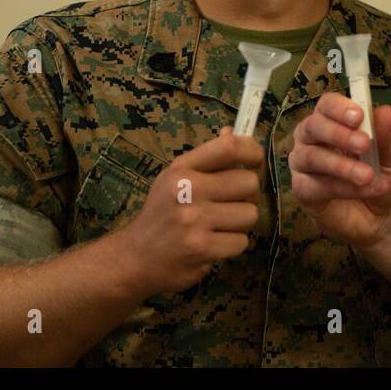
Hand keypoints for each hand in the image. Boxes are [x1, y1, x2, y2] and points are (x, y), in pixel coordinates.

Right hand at [114, 126, 261, 295]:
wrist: (134, 257)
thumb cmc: (162, 213)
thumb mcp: (176, 178)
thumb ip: (207, 158)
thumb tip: (234, 132)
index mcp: (182, 168)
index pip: (229, 147)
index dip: (253, 151)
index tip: (255, 161)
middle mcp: (187, 190)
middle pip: (249, 182)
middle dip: (248, 195)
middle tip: (230, 203)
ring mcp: (194, 220)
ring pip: (250, 214)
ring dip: (240, 223)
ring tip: (218, 225)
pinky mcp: (201, 248)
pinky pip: (241, 242)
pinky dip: (232, 245)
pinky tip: (213, 244)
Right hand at [289, 92, 390, 248]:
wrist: (383, 211)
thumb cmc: (382, 172)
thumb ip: (386, 134)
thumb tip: (386, 111)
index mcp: (332, 120)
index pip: (327, 104)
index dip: (339, 107)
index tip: (358, 115)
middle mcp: (311, 138)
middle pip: (313, 126)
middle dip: (338, 134)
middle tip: (364, 144)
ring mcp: (303, 164)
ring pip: (312, 157)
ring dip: (342, 166)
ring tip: (368, 175)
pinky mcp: (303, 191)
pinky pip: (316, 186)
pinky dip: (343, 188)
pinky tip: (364, 190)